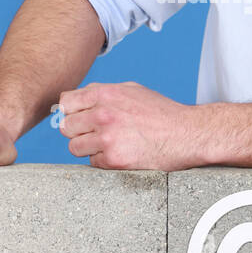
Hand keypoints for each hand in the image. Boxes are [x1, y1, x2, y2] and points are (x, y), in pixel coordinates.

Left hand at [57, 80, 206, 169]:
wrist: (185, 134)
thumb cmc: (160, 112)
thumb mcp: (131, 90)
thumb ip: (102, 92)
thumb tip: (75, 100)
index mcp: (105, 94)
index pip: (66, 102)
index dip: (71, 111)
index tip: (79, 117)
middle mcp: (103, 115)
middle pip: (66, 127)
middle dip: (79, 130)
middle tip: (96, 133)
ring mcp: (107, 138)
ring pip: (75, 147)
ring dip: (88, 148)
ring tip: (108, 144)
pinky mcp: (114, 159)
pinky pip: (93, 162)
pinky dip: (103, 160)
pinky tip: (120, 153)